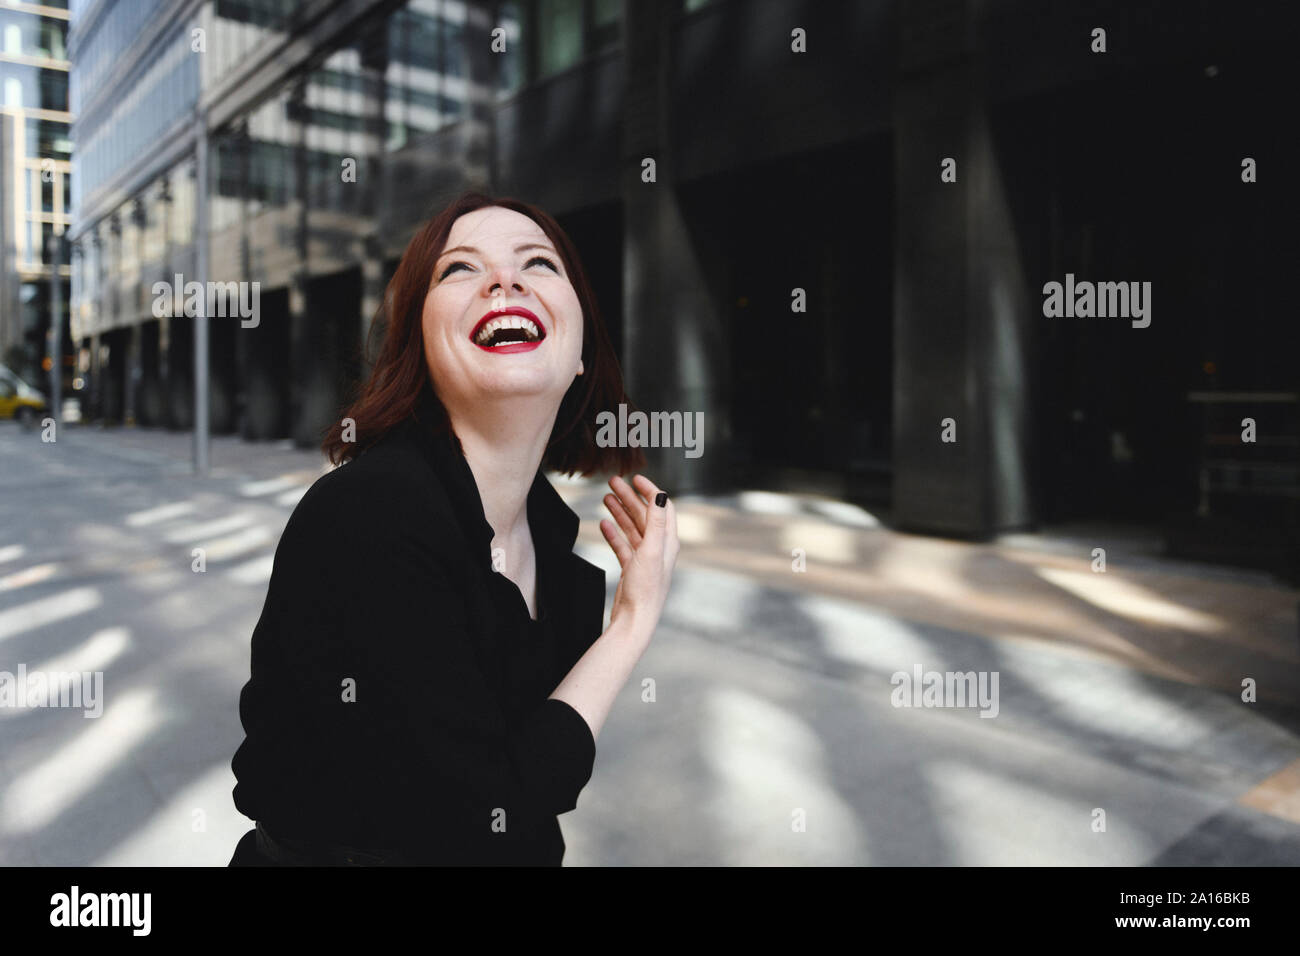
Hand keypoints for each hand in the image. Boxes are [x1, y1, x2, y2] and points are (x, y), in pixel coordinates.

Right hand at [599, 474, 678, 629]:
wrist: (634, 619)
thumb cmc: (645, 589)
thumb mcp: (652, 550)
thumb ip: (656, 522)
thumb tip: (661, 495)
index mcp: (668, 541)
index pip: (663, 507)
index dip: (650, 490)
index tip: (635, 478)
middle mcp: (659, 548)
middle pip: (644, 515)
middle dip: (629, 497)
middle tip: (612, 482)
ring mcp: (645, 558)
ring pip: (632, 527)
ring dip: (620, 512)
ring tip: (606, 497)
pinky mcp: (632, 568)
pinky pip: (623, 544)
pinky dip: (614, 532)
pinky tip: (603, 524)